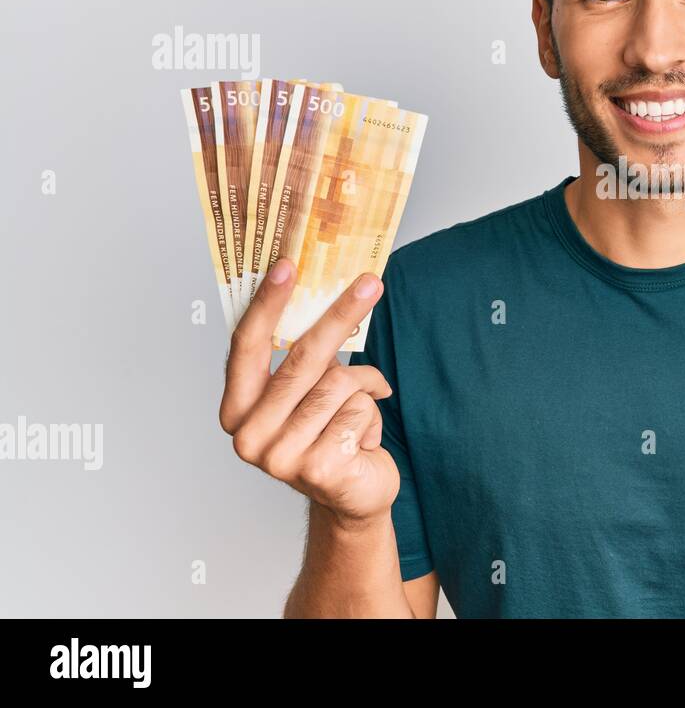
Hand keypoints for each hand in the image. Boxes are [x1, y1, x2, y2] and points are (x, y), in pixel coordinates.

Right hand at [219, 260, 399, 526]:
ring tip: (364, 404)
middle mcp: (249, 435)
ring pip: (339, 383)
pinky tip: (363, 438)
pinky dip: (372, 415)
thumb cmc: (329, 434)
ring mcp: (280, 457)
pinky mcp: (318, 469)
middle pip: (303, 358)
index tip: (287, 265)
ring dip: (364, 387)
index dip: (267, 304)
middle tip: (370, 282)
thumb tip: (324, 295)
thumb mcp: (309, 392)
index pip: (248, 346)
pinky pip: (359, 410)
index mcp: (238, 410)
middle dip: (341, 315)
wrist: (354, 495)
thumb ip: (304, 357)